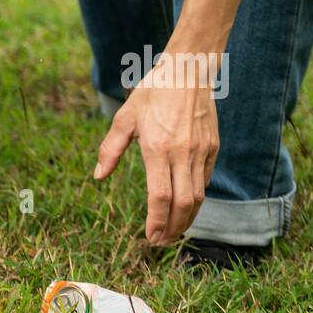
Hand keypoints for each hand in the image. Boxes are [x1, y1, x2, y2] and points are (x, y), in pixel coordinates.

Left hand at [95, 48, 219, 244]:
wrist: (189, 71)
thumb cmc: (153, 93)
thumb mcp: (124, 118)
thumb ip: (110, 149)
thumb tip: (99, 176)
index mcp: (159, 148)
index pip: (160, 196)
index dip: (156, 221)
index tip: (150, 236)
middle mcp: (183, 153)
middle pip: (184, 204)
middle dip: (173, 229)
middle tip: (161, 242)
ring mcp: (202, 152)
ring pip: (198, 196)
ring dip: (187, 219)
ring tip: (173, 232)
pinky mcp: (213, 148)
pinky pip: (205, 181)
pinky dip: (195, 198)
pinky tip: (184, 206)